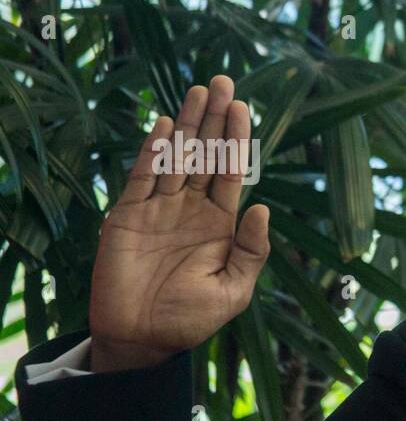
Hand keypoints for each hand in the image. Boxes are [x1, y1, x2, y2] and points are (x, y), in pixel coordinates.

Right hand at [88, 76, 270, 372]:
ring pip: (177, 157)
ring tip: (199, 90)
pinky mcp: (128, 215)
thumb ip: (251, 252)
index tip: (243, 107)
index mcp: (221, 224)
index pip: (232, 172)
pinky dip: (153, 153)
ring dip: (187, 125)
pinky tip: (165, 127)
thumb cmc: (191, 319)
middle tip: (223, 82)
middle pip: (206, 154)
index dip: (238, 140)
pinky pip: (143, 177)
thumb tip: (262, 209)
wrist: (142, 338)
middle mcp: (191, 209)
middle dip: (215, 120)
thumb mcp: (234, 290)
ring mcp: (159, 209)